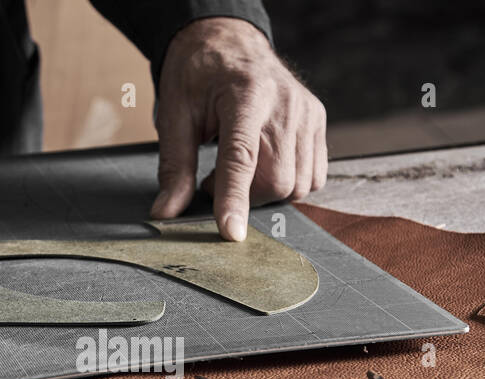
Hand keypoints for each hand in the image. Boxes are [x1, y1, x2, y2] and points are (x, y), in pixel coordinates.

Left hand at [151, 17, 326, 240]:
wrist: (228, 40)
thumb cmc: (199, 74)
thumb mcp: (175, 114)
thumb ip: (173, 166)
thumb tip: (166, 211)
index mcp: (246, 95)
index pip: (242, 158)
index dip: (235, 200)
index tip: (231, 232)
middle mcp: (285, 104)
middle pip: (277, 179)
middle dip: (246, 197)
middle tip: (214, 179)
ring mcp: (307, 112)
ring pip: (298, 184)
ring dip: (266, 192)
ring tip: (240, 168)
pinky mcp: (318, 121)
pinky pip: (312, 175)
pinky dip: (287, 183)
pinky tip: (263, 165)